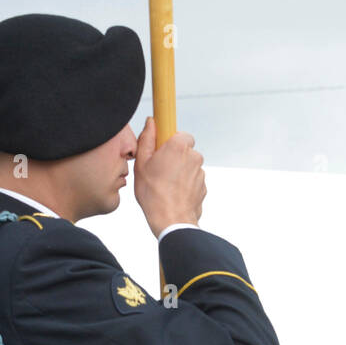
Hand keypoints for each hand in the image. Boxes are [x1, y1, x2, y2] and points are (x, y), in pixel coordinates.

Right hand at [133, 117, 205, 237]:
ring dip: (180, 172)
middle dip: (174, 157)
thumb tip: (151, 123)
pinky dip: (185, 185)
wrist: (171, 221)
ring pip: (189, 166)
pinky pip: (193, 180)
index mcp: (178, 146)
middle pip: (185, 150)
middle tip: (159, 169)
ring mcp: (200, 173)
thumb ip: (147, 139)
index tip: (162, 148)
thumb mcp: (141, 163)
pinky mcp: (203, 187)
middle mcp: (194, 157)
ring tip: (165, 185)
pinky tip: (173, 193)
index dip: (170, 141)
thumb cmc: (154, 194)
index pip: (180, 133)